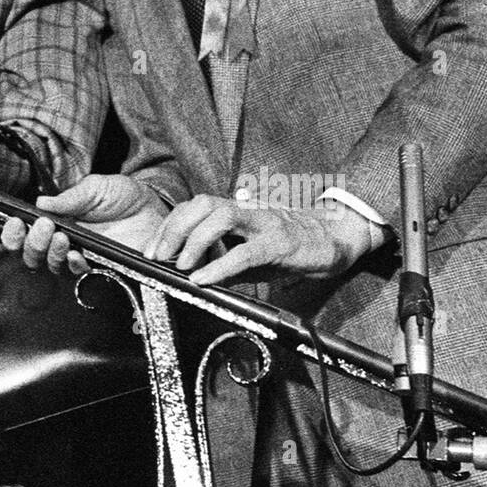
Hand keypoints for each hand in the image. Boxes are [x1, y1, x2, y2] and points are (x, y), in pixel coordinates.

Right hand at [0, 174, 166, 273]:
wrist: (155, 209)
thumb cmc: (125, 197)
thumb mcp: (97, 187)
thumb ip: (71, 197)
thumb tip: (41, 202)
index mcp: (57, 219)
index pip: (25, 232)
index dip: (14, 232)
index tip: (14, 222)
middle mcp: (64, 240)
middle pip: (32, 254)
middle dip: (31, 242)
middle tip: (43, 227)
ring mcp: (80, 255)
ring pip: (51, 265)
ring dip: (50, 252)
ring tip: (62, 236)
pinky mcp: (99, 266)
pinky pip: (78, 273)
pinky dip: (74, 263)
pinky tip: (78, 253)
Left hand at [143, 195, 374, 285]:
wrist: (334, 240)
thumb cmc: (291, 248)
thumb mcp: (250, 258)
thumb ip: (224, 266)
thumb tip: (194, 282)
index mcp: (237, 212)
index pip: (194, 208)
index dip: (169, 225)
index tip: (151, 250)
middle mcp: (247, 211)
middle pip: (201, 204)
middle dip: (174, 229)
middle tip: (158, 257)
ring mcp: (263, 224)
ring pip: (220, 218)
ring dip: (194, 241)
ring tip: (180, 266)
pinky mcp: (279, 243)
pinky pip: (245, 252)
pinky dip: (220, 265)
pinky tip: (204, 278)